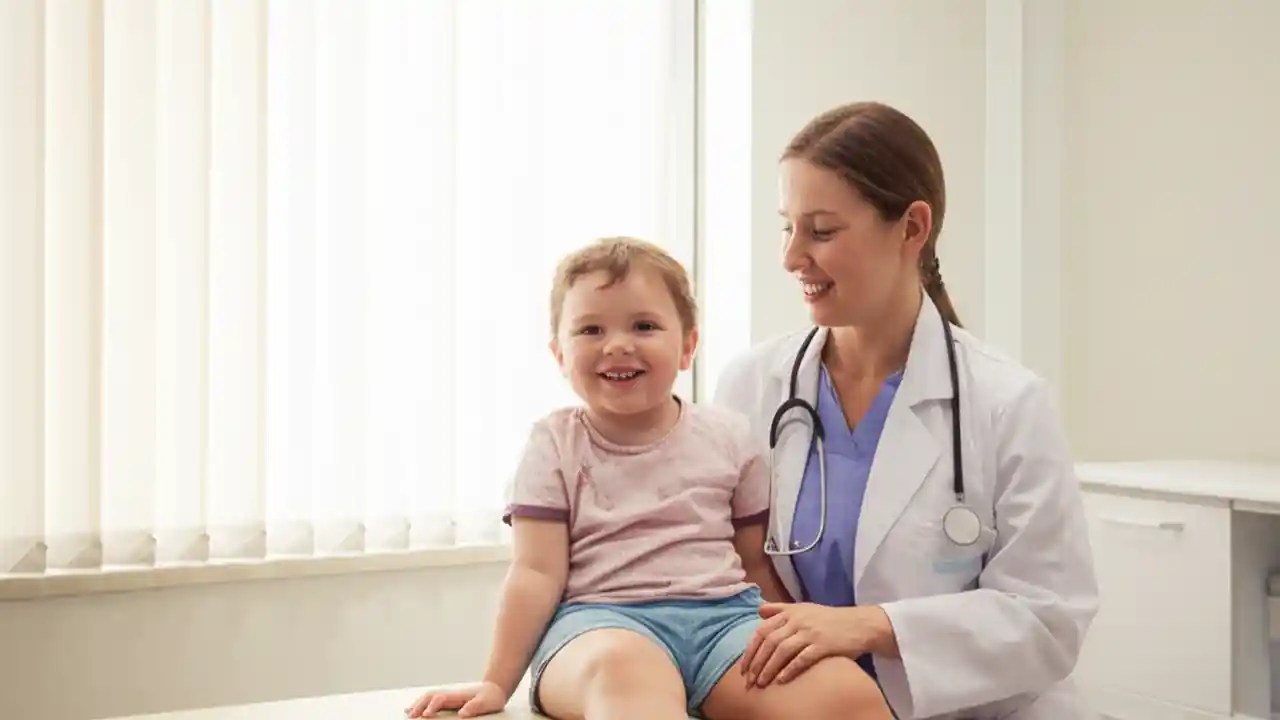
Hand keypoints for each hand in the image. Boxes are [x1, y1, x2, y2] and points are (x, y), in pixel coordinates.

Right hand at [404, 681, 507, 717]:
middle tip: (411, 716)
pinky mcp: (448, 700)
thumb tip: (462, 713)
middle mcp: (451, 694)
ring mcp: (449, 696)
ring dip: (418, 704)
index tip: (426, 715)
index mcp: (458, 694)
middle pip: (430, 696)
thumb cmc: (491, 696)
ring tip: (408, 713)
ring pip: (428, 697)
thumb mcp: (487, 702)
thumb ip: (475, 706)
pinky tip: (415, 709)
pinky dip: (421, 704)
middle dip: (419, 705)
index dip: (433, 706)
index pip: (441, 698)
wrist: (494, 689)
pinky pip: (431, 700)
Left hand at [741, 602, 896, 686]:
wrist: (859, 624)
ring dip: (769, 668)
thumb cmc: (829, 618)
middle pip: (770, 641)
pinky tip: (781, 681)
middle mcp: (798, 620)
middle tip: (749, 679)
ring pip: (782, 651)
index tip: (744, 666)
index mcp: (791, 612)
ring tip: (761, 683)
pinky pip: (802, 659)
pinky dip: (789, 670)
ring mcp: (811, 632)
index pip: (763, 630)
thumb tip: (759, 610)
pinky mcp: (824, 645)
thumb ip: (781, 608)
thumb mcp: (804, 608)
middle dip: (757, 662)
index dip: (751, 649)